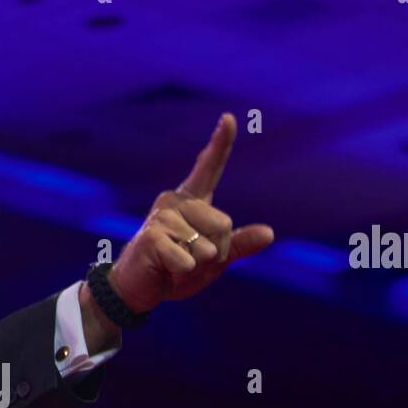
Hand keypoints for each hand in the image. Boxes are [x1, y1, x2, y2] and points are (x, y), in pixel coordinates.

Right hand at [108, 113, 273, 312]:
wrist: (138, 289)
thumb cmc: (175, 271)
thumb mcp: (214, 260)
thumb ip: (239, 245)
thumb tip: (269, 233)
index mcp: (192, 201)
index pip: (209, 168)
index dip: (221, 143)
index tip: (229, 118)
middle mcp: (175, 201)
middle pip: (224, 224)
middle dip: (216, 252)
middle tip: (191, 261)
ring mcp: (162, 216)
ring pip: (207, 246)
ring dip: (198, 266)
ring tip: (175, 265)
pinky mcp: (152, 236)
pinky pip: (188, 260)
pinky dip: (183, 272)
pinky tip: (165, 269)